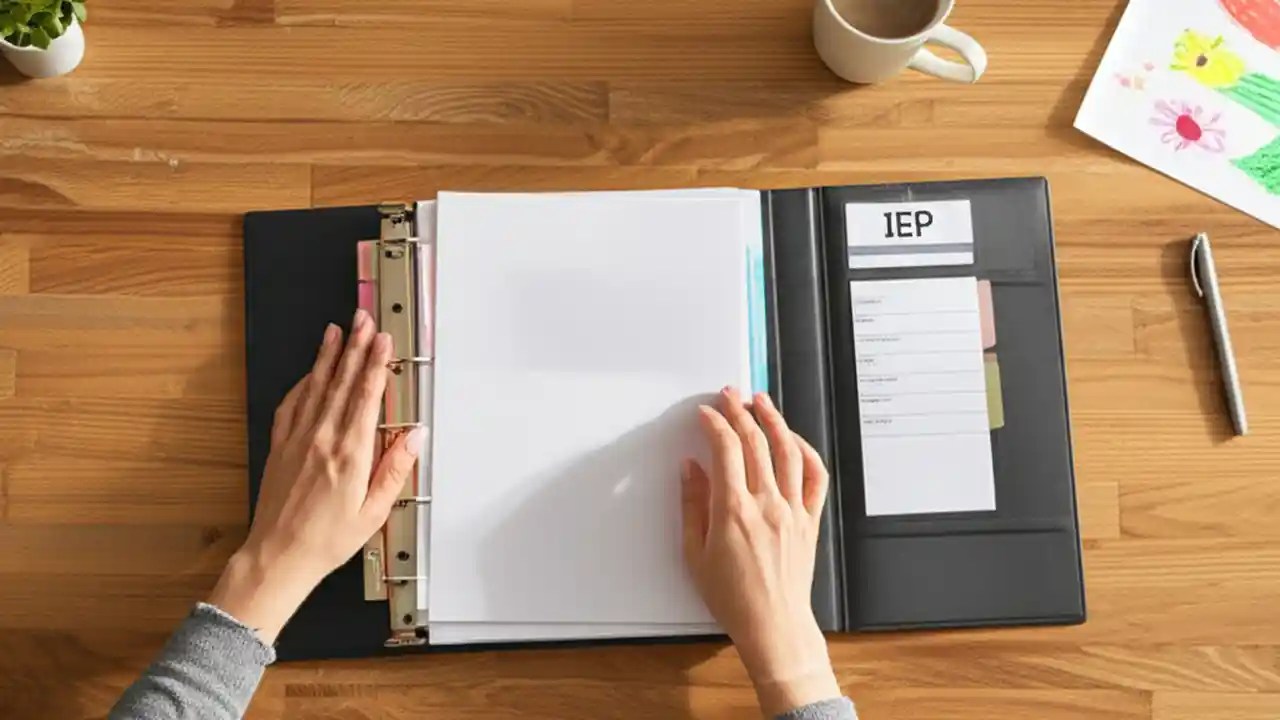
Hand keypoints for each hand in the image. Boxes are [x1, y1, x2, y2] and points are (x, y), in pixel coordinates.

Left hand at [209, 309, 423, 642]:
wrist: (279, 556)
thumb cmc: (327, 540)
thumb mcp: (375, 511)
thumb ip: (396, 469)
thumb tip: (415, 436)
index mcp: (350, 454)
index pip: (366, 396)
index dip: (376, 364)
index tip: (383, 340)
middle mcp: (322, 440)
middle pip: (341, 382)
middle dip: (355, 347)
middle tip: (363, 320)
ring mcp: (298, 440)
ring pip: (315, 387)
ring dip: (328, 356)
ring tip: (337, 331)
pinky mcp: (280, 447)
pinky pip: (291, 405)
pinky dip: (302, 383)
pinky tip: (309, 372)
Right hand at [683, 387, 838, 715]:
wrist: (773, 624)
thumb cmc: (732, 598)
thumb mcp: (695, 553)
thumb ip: (693, 505)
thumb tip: (691, 468)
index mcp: (733, 511)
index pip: (726, 450)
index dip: (714, 424)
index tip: (705, 413)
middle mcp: (766, 504)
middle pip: (755, 442)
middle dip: (739, 412)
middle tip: (729, 395)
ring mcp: (792, 510)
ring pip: (788, 451)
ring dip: (774, 420)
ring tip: (761, 402)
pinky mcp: (810, 520)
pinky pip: (814, 477)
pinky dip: (806, 452)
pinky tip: (794, 439)